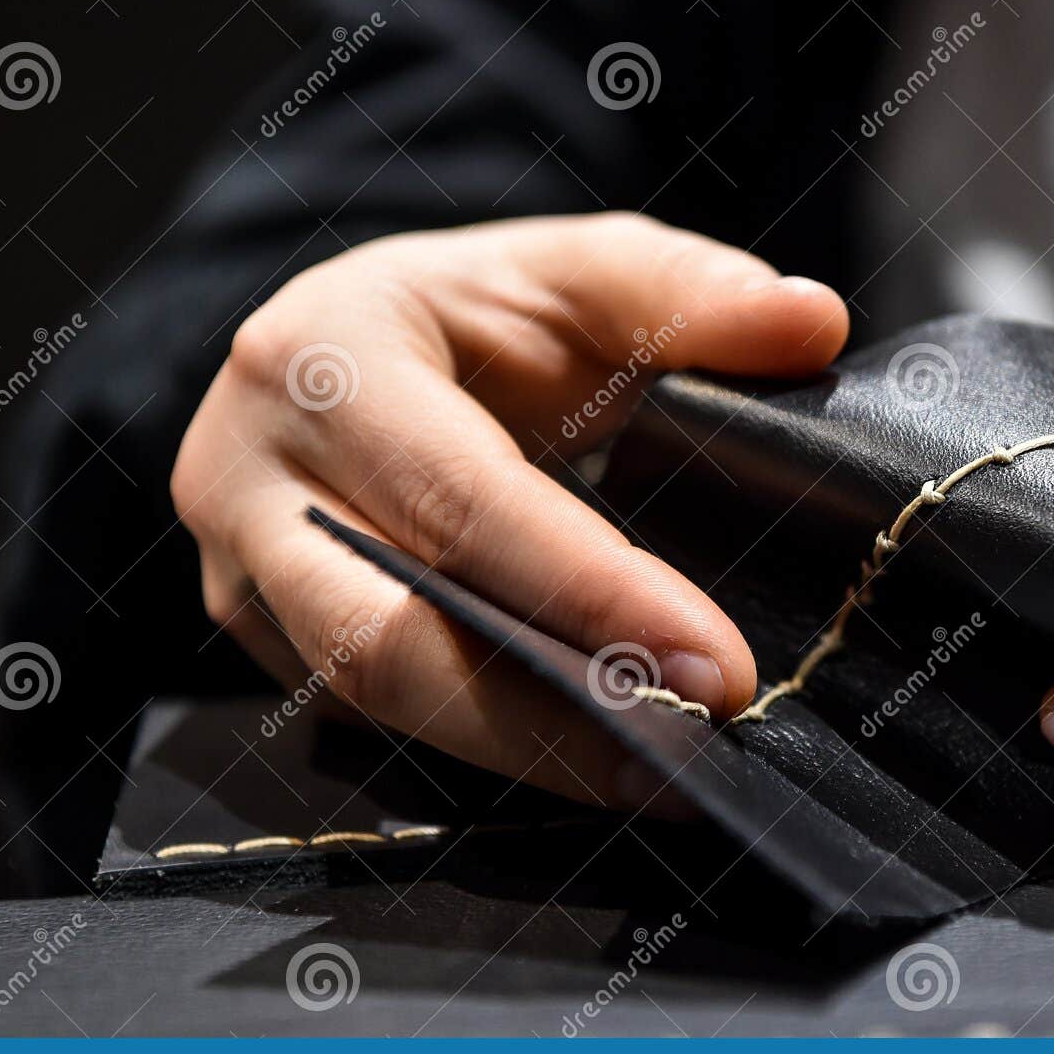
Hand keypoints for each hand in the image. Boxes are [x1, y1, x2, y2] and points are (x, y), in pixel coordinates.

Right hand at [172, 213, 846, 810]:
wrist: (347, 359)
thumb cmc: (467, 318)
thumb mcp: (568, 273)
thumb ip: (685, 290)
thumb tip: (812, 320)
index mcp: (322, 364)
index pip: (463, 502)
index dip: (590, 594)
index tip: (714, 666)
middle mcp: (253, 484)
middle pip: (387, 637)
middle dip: (545, 716)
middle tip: (688, 757)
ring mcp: (242, 580)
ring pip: (376, 699)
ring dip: (524, 754)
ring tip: (660, 779)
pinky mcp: (271, 648)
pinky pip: (377, 718)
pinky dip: (491, 749)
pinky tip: (590, 764)